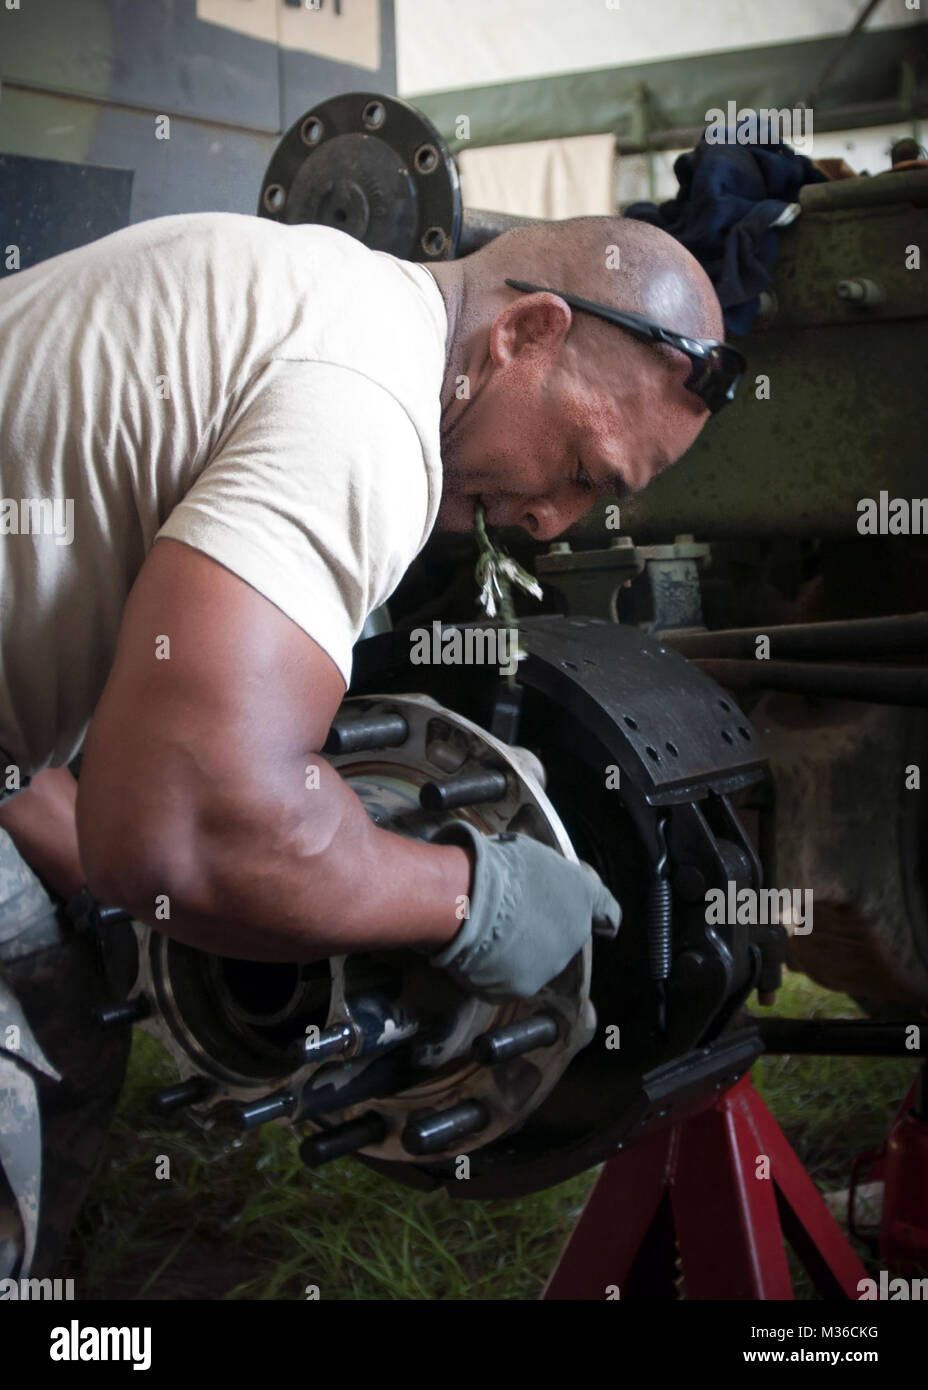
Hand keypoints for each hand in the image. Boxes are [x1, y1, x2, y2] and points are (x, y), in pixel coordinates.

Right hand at [423, 821, 620, 999]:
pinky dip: (493, 970)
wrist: (470, 902)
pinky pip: (507, 978)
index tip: (602, 924)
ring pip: (534, 960)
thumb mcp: (531, 852)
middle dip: (541, 929)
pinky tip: (475, 951)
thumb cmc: (500, 866)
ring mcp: (550, 965)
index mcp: (583, 896)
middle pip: (562, 936)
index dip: (602, 916)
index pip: (608, 911)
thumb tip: (535, 879)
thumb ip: (543, 874)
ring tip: (486, 933)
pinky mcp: (521, 988)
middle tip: (510, 914)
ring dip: (517, 951)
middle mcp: (575, 935)